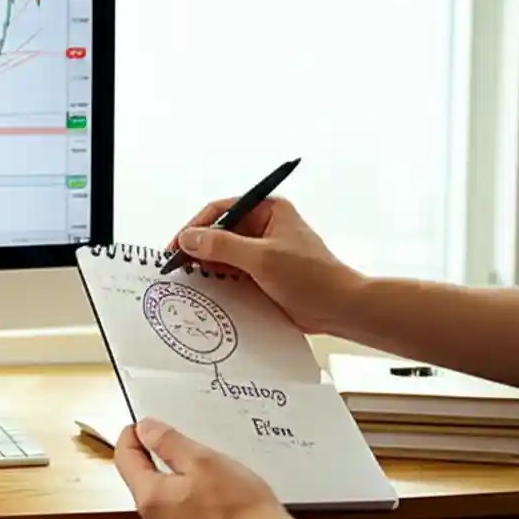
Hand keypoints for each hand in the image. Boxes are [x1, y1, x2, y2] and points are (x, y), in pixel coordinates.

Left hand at [115, 418, 301, 518]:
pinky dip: (186, 494)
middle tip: (175, 440)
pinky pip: (177, 509)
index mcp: (150, 497)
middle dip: (154, 455)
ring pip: (160, 494)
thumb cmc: (240, 511)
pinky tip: (209, 490)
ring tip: (201, 467)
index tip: (141, 425)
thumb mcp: (203, 460)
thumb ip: (168, 442)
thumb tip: (146, 429)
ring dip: (173, 476)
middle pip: (141, 477)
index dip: (132, 435)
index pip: (124, 458)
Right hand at [165, 196, 363, 334]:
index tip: (177, 245)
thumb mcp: (262, 258)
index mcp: (268, 210)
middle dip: (199, 246)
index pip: (221, 210)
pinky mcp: (263, 272)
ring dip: (207, 263)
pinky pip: (232, 271)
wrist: (341, 308)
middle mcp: (264, 226)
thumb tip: (188, 238)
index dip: (196, 226)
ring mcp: (263, 250)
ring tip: (191, 277)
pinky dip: (219, 277)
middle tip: (178, 264)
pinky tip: (209, 287)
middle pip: (219, 231)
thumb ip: (222, 246)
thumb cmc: (311, 277)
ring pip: (224, 252)